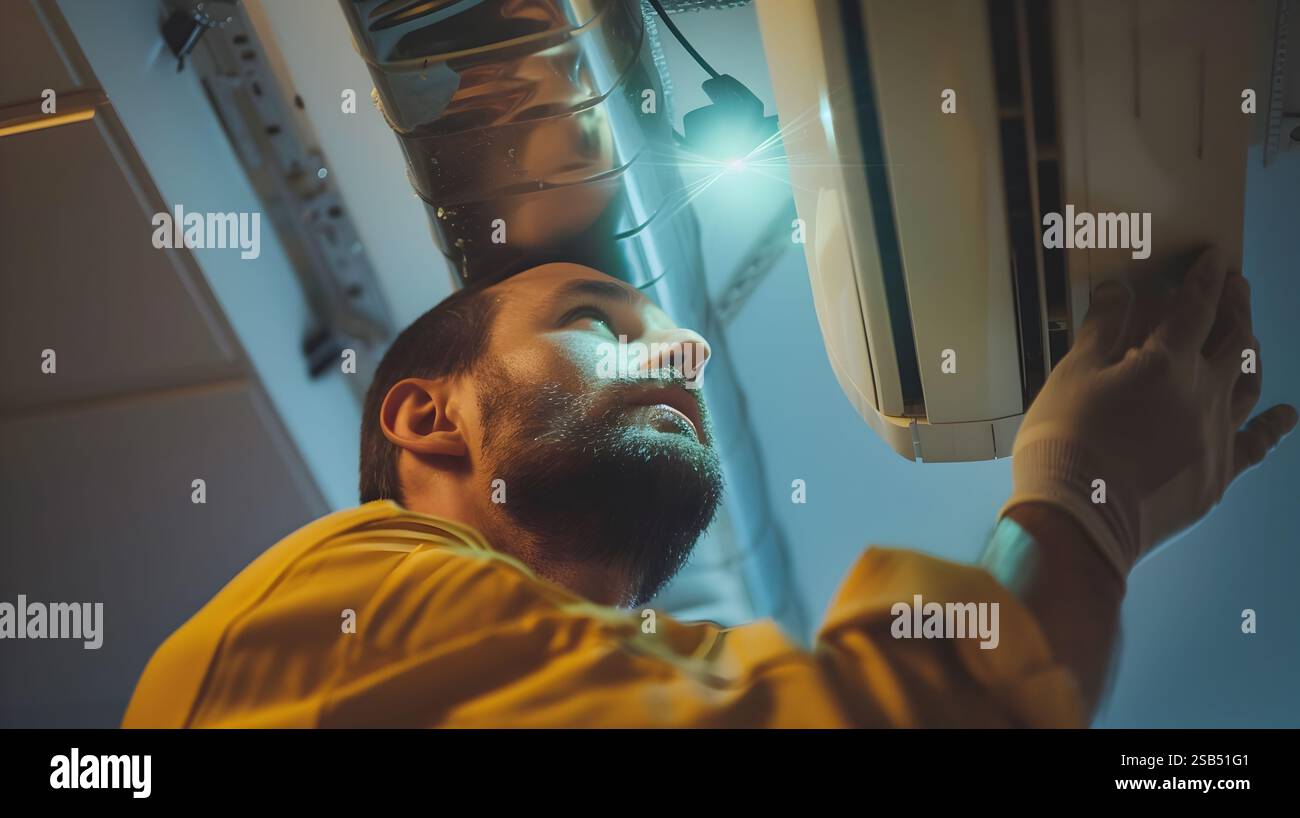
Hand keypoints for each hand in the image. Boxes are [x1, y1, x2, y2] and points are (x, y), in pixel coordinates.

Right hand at [1000, 247, 1296, 578]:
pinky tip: (1286, 414)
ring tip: (1249, 338)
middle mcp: (1204, 392)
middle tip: (1234, 288)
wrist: (1080, 515)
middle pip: (1235, 337)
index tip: (1216, 258)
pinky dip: (1274, 425)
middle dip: (1236, 306)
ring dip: (1252, 353)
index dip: (1207, 276)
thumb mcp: (1072, 375)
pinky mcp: (1218, 473)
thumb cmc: (1068, 443)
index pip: (1197, 304)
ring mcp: (1217, 434)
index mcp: (1167, 361)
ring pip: (1250, 382)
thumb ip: (1102, 329)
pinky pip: (1257, 444)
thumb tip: (1118, 291)